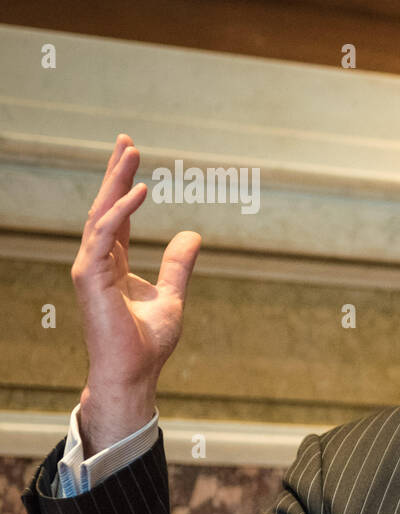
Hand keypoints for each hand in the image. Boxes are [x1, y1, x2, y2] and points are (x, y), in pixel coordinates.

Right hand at [71, 135, 200, 455]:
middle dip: (115, 172)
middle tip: (126, 140)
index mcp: (114, 263)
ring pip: (102, 214)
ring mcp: (91, 267)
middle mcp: (99, 260)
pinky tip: (139, 190)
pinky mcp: (91, 277)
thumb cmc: (147, 342)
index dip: (124, 185)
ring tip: (130, 152)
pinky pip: (106, 235)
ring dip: (115, 182)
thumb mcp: (173, 296)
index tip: (132, 155)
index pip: (117, 215)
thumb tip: (193, 234)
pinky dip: (121, 211)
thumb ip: (179, 265)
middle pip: (106, 206)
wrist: (134, 373)